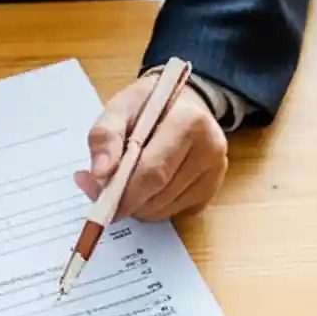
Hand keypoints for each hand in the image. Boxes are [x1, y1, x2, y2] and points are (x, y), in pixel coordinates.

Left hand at [74, 74, 228, 220]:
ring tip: (127, 185)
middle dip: (128, 203)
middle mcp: (210, 148)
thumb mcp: (119, 108)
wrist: (182, 103)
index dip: (124, 194)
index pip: (153, 172)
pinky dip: (154, 208)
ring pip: (166, 209)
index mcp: (188, 122)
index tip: (101, 201)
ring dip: (139, 207)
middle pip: (160, 195)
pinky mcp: (213, 189)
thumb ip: (105, 136)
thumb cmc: (148, 106)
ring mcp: (216, 171)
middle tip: (106, 196)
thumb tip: (100, 173)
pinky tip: (148, 188)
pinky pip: (175, 212)